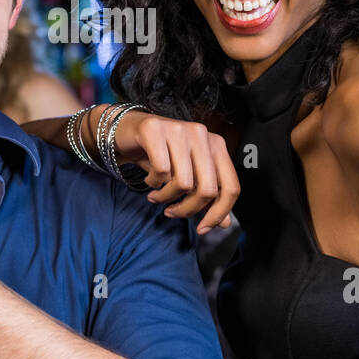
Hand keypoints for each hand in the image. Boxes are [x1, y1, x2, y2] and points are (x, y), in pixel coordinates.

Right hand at [108, 108, 239, 234]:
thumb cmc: (161, 154)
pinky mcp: (155, 129)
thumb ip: (206, 196)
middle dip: (188, 209)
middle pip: (208, 189)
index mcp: (216, 145)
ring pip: (183, 183)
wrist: (128, 129)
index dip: (218, 214)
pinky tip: (149, 180)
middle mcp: (202, 134)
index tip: (202, 229)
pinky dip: (152, 183)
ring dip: (166, 197)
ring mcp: (179, 129)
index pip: (231, 187)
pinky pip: (160, 170)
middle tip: (171, 212)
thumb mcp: (186, 175)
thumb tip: (224, 223)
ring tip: (156, 196)